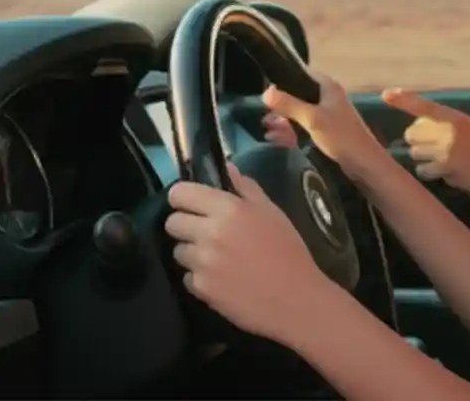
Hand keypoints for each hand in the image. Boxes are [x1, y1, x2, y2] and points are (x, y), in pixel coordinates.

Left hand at [165, 163, 334, 343]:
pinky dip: (200, 278)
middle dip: (185, 226)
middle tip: (205, 233)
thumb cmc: (289, 252)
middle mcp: (210, 233)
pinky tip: (221, 280)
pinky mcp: (201, 289)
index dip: (183, 198)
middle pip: (172, 222)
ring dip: (192, 253)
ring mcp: (203, 263)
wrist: (297, 301)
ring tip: (216, 259)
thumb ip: (246, 188)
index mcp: (229, 209)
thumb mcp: (273, 213)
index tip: (192, 205)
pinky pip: (187, 277)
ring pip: (178, 251)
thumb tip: (227, 167)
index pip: (180, 193)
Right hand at [263, 70, 387, 179]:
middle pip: (298, 95)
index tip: (266, 86)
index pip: (303, 73)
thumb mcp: (312, 118)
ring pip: (299, 113)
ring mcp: (327, 116)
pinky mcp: (325, 133)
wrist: (363, 163)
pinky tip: (275, 138)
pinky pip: (303, 128)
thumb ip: (289, 104)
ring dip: (283, 119)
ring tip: (265, 127)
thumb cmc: (340, 136)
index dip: (285, 78)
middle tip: (263, 112)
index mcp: (328, 87)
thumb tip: (265, 91)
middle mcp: (327, 98)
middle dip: (280, 104)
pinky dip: (290, 131)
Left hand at [383, 89, 469, 200]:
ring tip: (440, 160)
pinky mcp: (444, 167)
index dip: (404, 100)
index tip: (386, 95)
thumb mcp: (467, 127)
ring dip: (423, 157)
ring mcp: (446, 149)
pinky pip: (422, 168)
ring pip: (415, 152)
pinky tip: (442, 171)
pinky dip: (428, 171)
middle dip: (416, 141)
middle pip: (412, 133)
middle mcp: (449, 130)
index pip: (425, 106)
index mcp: (455, 117)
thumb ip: (445, 122)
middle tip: (431, 146)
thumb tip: (416, 123)